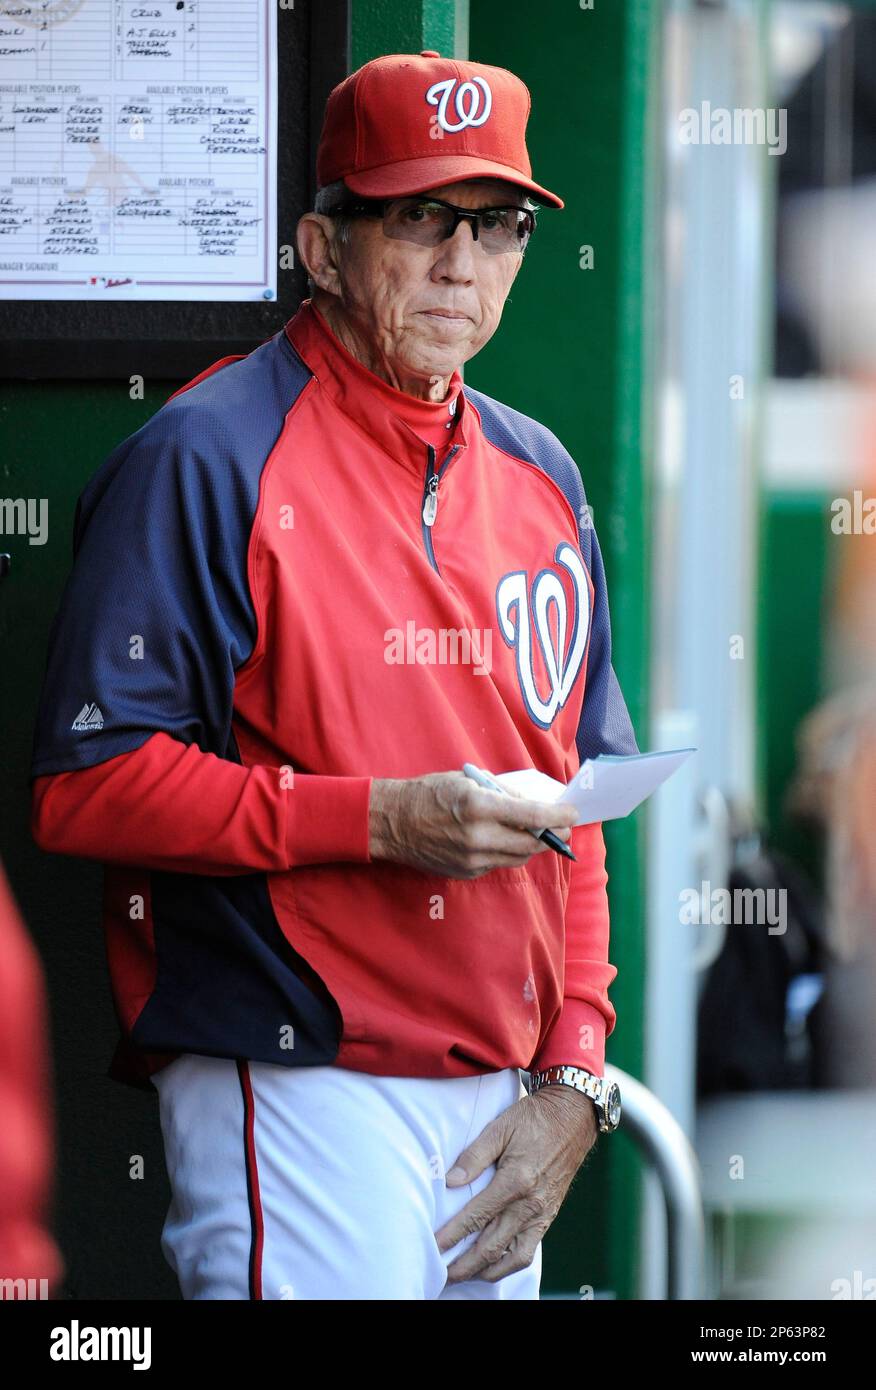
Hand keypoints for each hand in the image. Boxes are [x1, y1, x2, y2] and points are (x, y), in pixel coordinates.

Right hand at [368, 771, 576, 878]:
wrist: (392, 822)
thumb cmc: (428, 793)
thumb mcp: (467, 781)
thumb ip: (501, 793)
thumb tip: (531, 805)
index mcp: (479, 806)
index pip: (532, 816)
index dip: (558, 816)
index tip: (573, 814)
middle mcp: (478, 836)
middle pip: (531, 843)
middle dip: (552, 836)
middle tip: (563, 827)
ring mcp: (472, 858)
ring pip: (518, 857)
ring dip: (532, 846)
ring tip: (539, 834)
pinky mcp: (466, 873)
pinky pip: (498, 864)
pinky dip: (508, 852)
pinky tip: (505, 841)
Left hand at [434, 1083, 597, 1283]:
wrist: (572, 1118)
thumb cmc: (534, 1119)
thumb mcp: (500, 1128)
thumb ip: (474, 1156)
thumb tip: (450, 1181)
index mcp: (515, 1181)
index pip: (476, 1217)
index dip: (452, 1235)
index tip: (433, 1247)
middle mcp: (530, 1204)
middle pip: (492, 1247)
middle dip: (465, 1266)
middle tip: (442, 1275)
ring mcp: (542, 1214)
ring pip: (512, 1258)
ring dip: (487, 1271)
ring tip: (465, 1274)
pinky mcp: (549, 1216)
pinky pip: (529, 1251)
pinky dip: (509, 1264)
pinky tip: (494, 1264)